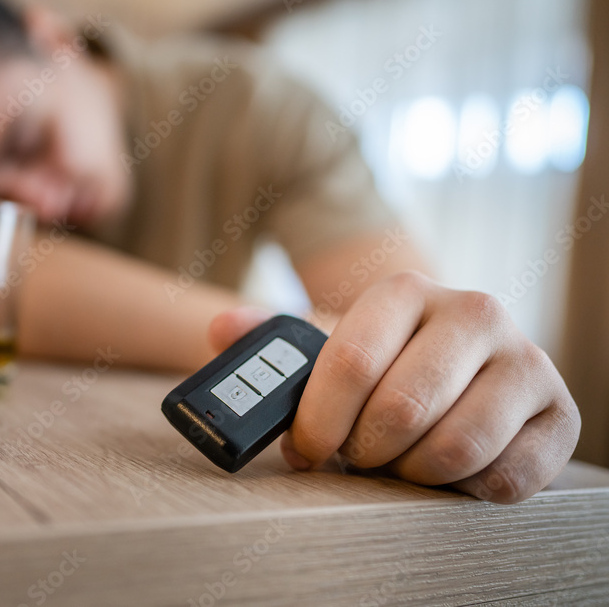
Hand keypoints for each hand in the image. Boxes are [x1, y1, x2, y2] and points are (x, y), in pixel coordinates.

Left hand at [207, 271, 580, 502]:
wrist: (461, 369)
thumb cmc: (383, 363)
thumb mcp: (328, 344)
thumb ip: (272, 340)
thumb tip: (222, 329)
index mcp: (406, 291)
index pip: (351, 362)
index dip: (318, 419)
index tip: (304, 448)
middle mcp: (473, 313)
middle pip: (401, 409)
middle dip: (363, 450)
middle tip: (355, 456)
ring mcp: (525, 360)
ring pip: (455, 447)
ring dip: (411, 473)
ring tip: (398, 461)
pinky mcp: (559, 414)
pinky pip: (504, 479)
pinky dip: (464, 491)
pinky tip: (448, 471)